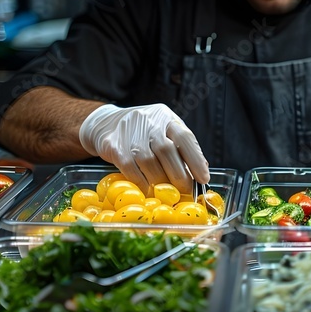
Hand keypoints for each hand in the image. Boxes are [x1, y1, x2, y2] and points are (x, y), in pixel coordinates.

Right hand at [79, 103, 208, 193]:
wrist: (106, 123)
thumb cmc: (143, 132)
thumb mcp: (165, 131)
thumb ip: (183, 147)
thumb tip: (203, 170)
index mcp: (166, 118)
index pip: (185, 137)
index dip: (196, 159)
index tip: (204, 178)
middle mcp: (149, 123)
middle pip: (167, 151)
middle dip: (179, 175)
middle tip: (185, 190)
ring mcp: (130, 134)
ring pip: (149, 162)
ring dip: (160, 182)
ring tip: (167, 192)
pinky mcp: (114, 147)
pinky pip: (131, 169)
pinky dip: (142, 183)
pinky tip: (148, 190)